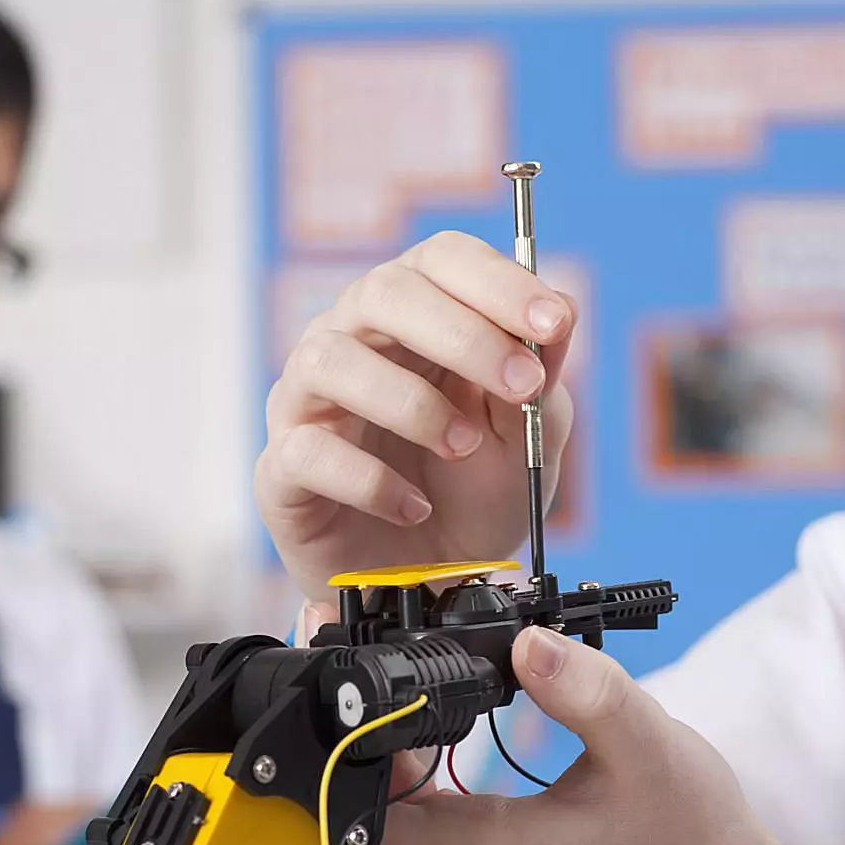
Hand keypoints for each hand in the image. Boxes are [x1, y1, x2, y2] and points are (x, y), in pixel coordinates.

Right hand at [257, 232, 578, 606]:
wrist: (437, 585)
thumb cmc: (473, 495)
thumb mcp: (527, 438)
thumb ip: (543, 377)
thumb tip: (562, 311)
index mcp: (414, 316)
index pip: (441, 259)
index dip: (498, 281)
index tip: (555, 321)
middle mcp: (352, 341)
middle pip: (384, 293)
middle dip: (464, 335)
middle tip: (522, 385)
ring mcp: (308, 403)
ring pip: (330, 360)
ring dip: (411, 402)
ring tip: (463, 446)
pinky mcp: (281, 470)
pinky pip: (307, 452)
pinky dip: (369, 480)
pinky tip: (415, 508)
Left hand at [369, 629, 825, 844]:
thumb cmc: (688, 838)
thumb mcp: (648, 748)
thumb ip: (585, 690)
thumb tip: (522, 639)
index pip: (356, 811)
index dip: (338, 743)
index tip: (354, 675)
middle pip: (346, 811)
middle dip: (350, 735)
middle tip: (375, 659)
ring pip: (368, 820)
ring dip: (375, 754)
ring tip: (406, 683)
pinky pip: (400, 830)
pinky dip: (401, 776)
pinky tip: (430, 725)